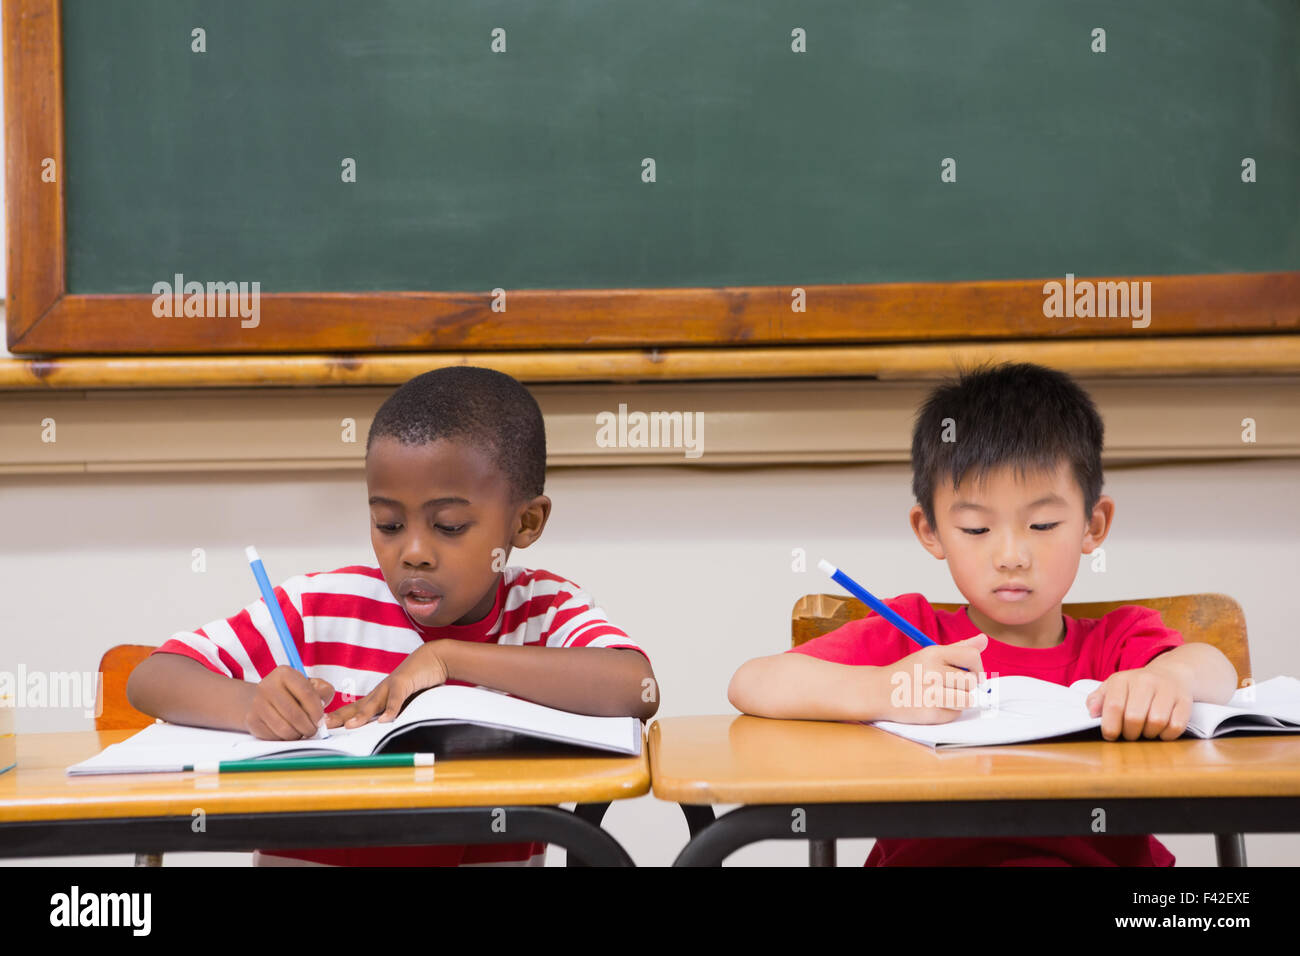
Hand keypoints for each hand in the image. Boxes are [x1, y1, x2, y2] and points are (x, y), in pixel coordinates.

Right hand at [244, 666, 334, 740]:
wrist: (264, 699)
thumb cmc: (293, 693)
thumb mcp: (311, 685)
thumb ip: (323, 692)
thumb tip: (323, 711)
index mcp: (284, 673)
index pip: (306, 694)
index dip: (317, 711)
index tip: (320, 720)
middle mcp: (267, 686)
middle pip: (295, 715)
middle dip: (309, 727)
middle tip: (313, 730)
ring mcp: (257, 703)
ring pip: (285, 729)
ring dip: (298, 734)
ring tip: (301, 730)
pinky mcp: (252, 720)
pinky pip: (274, 736)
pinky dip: (285, 738)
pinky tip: (288, 730)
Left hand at [326, 641, 450, 728]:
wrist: (432, 659)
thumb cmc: (415, 681)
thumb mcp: (401, 700)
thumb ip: (391, 713)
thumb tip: (381, 732)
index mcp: (376, 697)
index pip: (352, 710)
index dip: (338, 718)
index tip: (322, 727)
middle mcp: (379, 692)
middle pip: (356, 707)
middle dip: (339, 717)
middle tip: (324, 726)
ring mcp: (390, 686)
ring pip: (373, 704)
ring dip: (361, 716)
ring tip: (350, 727)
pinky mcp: (404, 683)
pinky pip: (396, 699)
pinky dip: (391, 710)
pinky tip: (385, 720)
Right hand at [879, 634, 986, 722]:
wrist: (878, 691)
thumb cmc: (908, 673)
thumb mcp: (929, 655)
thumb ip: (959, 648)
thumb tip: (984, 640)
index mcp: (934, 653)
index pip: (973, 656)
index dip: (977, 668)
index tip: (970, 673)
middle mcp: (932, 671)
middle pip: (972, 682)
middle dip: (964, 687)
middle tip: (946, 686)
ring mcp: (930, 693)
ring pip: (967, 700)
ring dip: (958, 701)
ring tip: (940, 696)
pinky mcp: (929, 712)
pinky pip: (955, 714)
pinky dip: (948, 713)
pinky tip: (932, 706)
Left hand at [1086, 668, 1191, 740]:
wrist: (1170, 674)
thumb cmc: (1135, 687)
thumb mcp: (1113, 688)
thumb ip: (1097, 700)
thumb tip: (1092, 712)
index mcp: (1123, 679)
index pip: (1114, 706)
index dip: (1110, 726)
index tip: (1111, 735)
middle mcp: (1145, 681)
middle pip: (1134, 717)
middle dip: (1130, 733)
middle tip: (1130, 735)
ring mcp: (1167, 689)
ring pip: (1156, 722)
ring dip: (1149, 734)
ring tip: (1145, 732)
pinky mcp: (1184, 700)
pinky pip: (1176, 725)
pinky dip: (1167, 735)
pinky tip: (1161, 731)